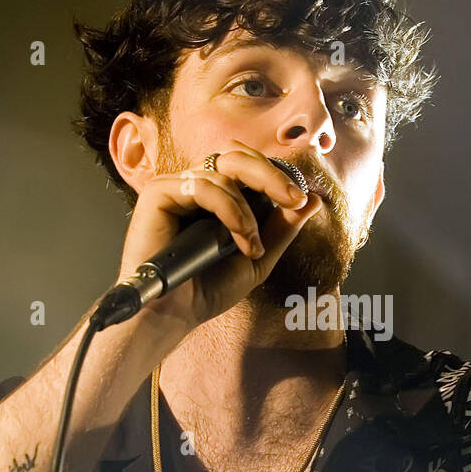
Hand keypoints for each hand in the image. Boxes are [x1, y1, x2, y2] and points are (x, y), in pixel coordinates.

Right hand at [117, 139, 323, 329]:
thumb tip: (312, 199)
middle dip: (270, 175)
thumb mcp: (258, 258)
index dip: (274, 175)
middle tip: (293, 199)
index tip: (300, 199)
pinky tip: (239, 240)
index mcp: (216, 195)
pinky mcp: (158, 193)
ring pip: (223, 174)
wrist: (175, 313)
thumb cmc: (207, 289)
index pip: (246, 166)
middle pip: (236, 157)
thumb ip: (282, 228)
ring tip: (252, 248)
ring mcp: (175, 186)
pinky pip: (202, 186)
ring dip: (247, 212)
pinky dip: (229, 211)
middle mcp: (194, 185)